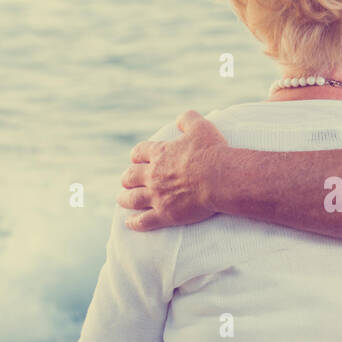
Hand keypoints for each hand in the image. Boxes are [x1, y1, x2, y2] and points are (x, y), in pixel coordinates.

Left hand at [118, 110, 225, 230]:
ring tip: (122, 199)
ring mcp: (157, 196)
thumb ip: (188, 119)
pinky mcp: (165, 214)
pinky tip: (130, 223)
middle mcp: (153, 175)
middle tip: (126, 181)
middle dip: (127, 179)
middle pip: (130, 176)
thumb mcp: (201, 127)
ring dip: (124, 199)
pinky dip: (135, 222)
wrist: (220, 178)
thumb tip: (181, 118)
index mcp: (160, 154)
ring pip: (132, 199)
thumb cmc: (212, 152)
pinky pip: (144, 221)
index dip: (136, 156)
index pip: (140, 153)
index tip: (136, 160)